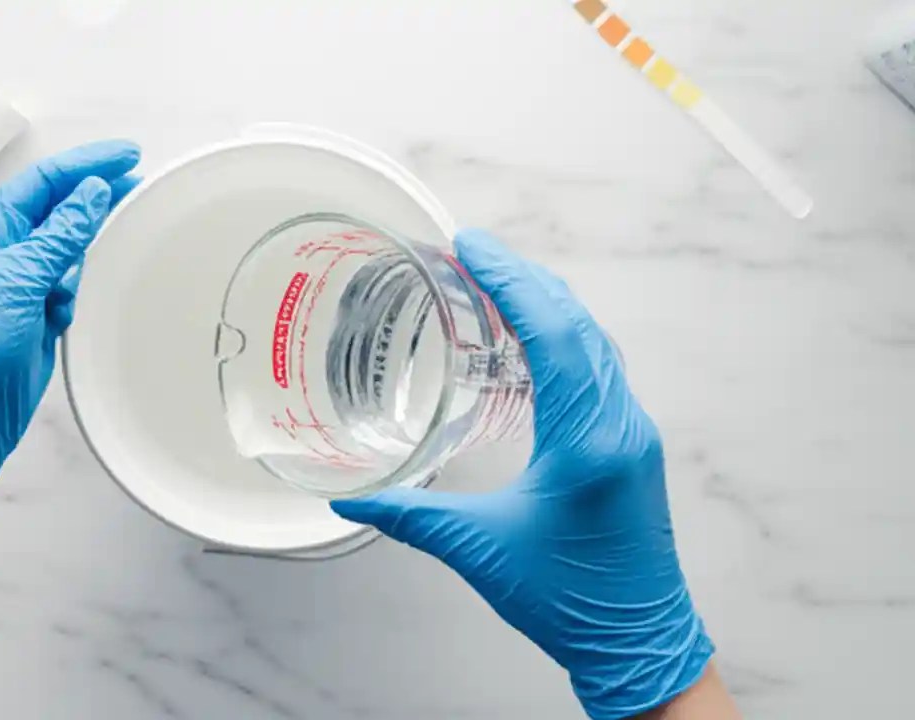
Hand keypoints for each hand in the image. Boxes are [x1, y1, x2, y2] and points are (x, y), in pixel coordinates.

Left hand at [0, 141, 140, 489]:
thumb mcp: (15, 279)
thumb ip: (57, 236)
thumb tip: (92, 194)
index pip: (41, 184)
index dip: (83, 166)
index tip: (125, 156)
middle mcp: (3, 256)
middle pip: (56, 210)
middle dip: (94, 194)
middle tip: (138, 180)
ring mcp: (20, 289)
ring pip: (65, 249)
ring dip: (90, 239)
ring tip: (124, 226)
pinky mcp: (36, 320)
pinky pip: (69, 289)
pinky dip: (80, 288)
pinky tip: (86, 294)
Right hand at [331, 230, 713, 718]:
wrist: (640, 643)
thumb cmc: (573, 602)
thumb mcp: (481, 552)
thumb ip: (413, 517)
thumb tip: (351, 497)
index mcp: (588, 439)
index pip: (552, 332)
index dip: (510, 280)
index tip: (472, 246)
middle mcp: (620, 424)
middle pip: (577, 324)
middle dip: (525, 278)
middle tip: (473, 252)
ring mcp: (633, 433)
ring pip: (594, 344)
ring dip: (548, 304)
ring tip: (497, 282)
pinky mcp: (632, 447)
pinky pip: (600, 369)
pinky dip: (565, 338)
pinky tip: (534, 340)